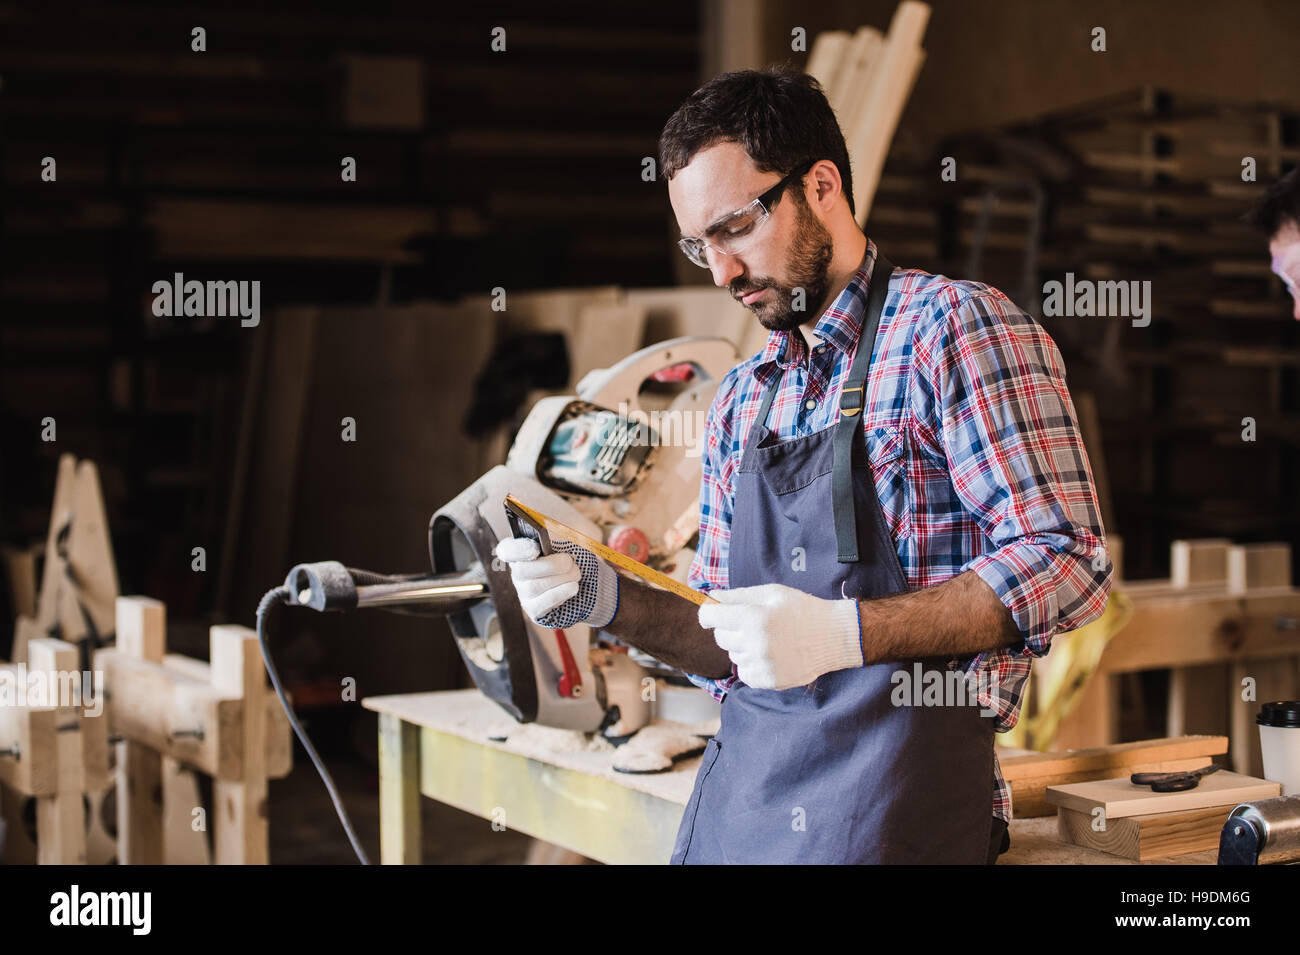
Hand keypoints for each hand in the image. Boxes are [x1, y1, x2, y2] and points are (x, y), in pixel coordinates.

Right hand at [494, 536, 618, 629]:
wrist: (589, 582)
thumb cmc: (575, 558)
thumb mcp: (569, 542)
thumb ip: (557, 538)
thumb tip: (550, 538)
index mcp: (523, 551)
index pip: (507, 550)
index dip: (517, 549)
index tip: (535, 548)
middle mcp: (519, 573)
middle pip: (521, 570)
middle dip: (551, 565)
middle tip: (569, 562)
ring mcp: (524, 593)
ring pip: (534, 587)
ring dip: (561, 579)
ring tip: (577, 574)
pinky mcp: (534, 610)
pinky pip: (542, 604)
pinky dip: (560, 594)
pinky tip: (573, 587)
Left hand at [697, 583, 861, 689]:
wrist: (834, 636)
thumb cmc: (801, 609)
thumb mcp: (771, 593)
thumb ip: (737, 595)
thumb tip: (710, 597)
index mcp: (753, 617)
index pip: (710, 617)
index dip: (708, 613)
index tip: (713, 613)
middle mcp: (755, 643)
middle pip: (720, 637)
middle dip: (729, 628)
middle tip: (750, 623)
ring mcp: (762, 665)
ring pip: (733, 655)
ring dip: (743, 647)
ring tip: (767, 639)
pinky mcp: (769, 681)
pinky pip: (744, 673)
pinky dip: (752, 664)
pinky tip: (769, 654)